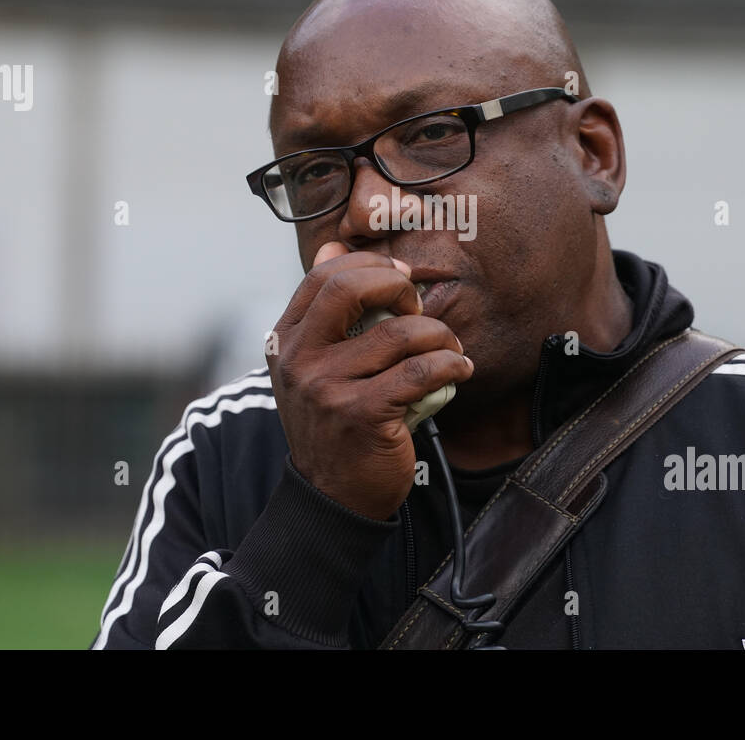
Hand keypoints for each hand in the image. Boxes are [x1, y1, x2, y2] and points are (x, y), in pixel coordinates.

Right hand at [266, 242, 473, 519]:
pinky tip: (459, 369)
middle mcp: (298, 360)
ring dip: (439, 334)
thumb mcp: (314, 366)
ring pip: (399, 333)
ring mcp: (326, 387)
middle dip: (398, 285)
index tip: (401, 277)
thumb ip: (326, 311)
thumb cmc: (334, 423)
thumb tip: (332, 246)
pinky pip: (420, 371)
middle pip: (351, 288)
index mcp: (284, 340)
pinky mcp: (361, 414)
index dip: (371, 266)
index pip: (324, 275)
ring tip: (450, 347)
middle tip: (420, 306)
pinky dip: (450, 364)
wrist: (332, 498)